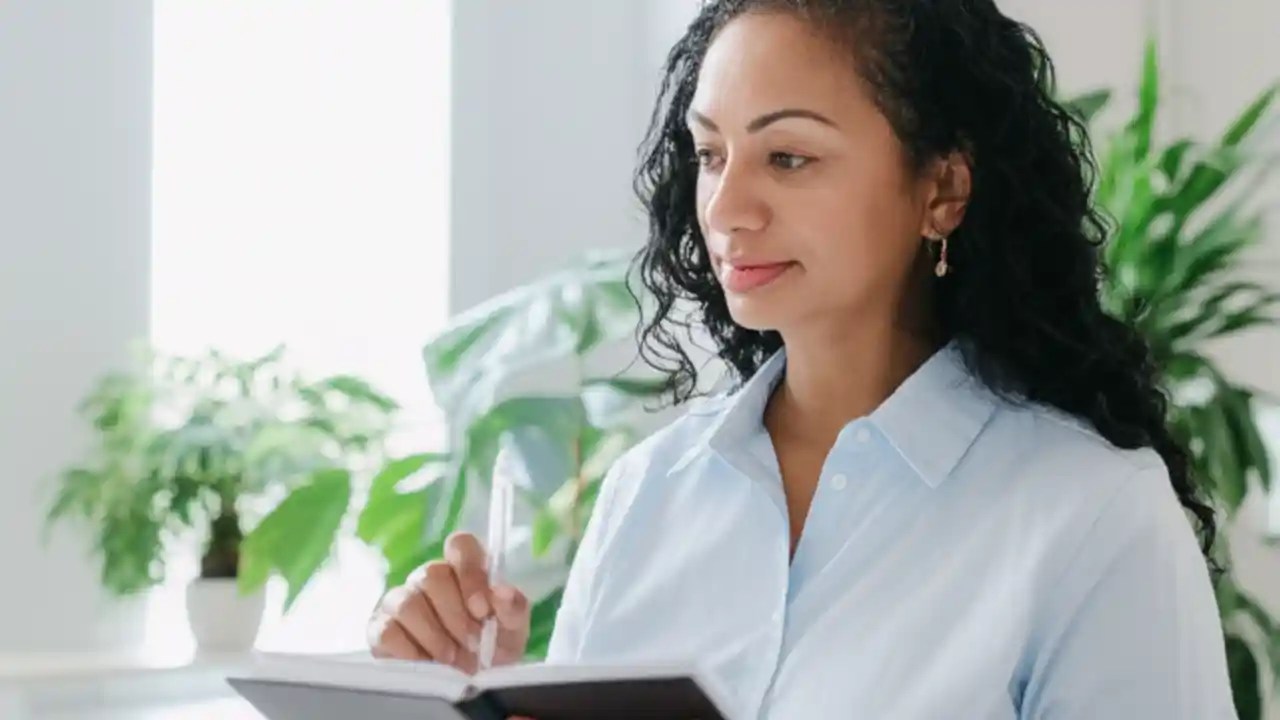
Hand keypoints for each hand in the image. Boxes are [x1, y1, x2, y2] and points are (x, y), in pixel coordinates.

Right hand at [368, 531, 530, 672]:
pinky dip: (410, 652)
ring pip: (408, 602)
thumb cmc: (492, 648)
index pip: (459, 544)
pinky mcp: (380, 629)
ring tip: (453, 659)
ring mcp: (400, 600)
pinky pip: (386, 631)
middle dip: (455, 616)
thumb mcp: (513, 631)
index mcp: (463, 569)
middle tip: (472, 645)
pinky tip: (427, 665)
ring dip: (434, 636)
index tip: (482, 610)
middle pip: (431, 574)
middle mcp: (428, 578)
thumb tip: (502, 590)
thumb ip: (513, 607)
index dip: (470, 573)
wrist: (469, 684)